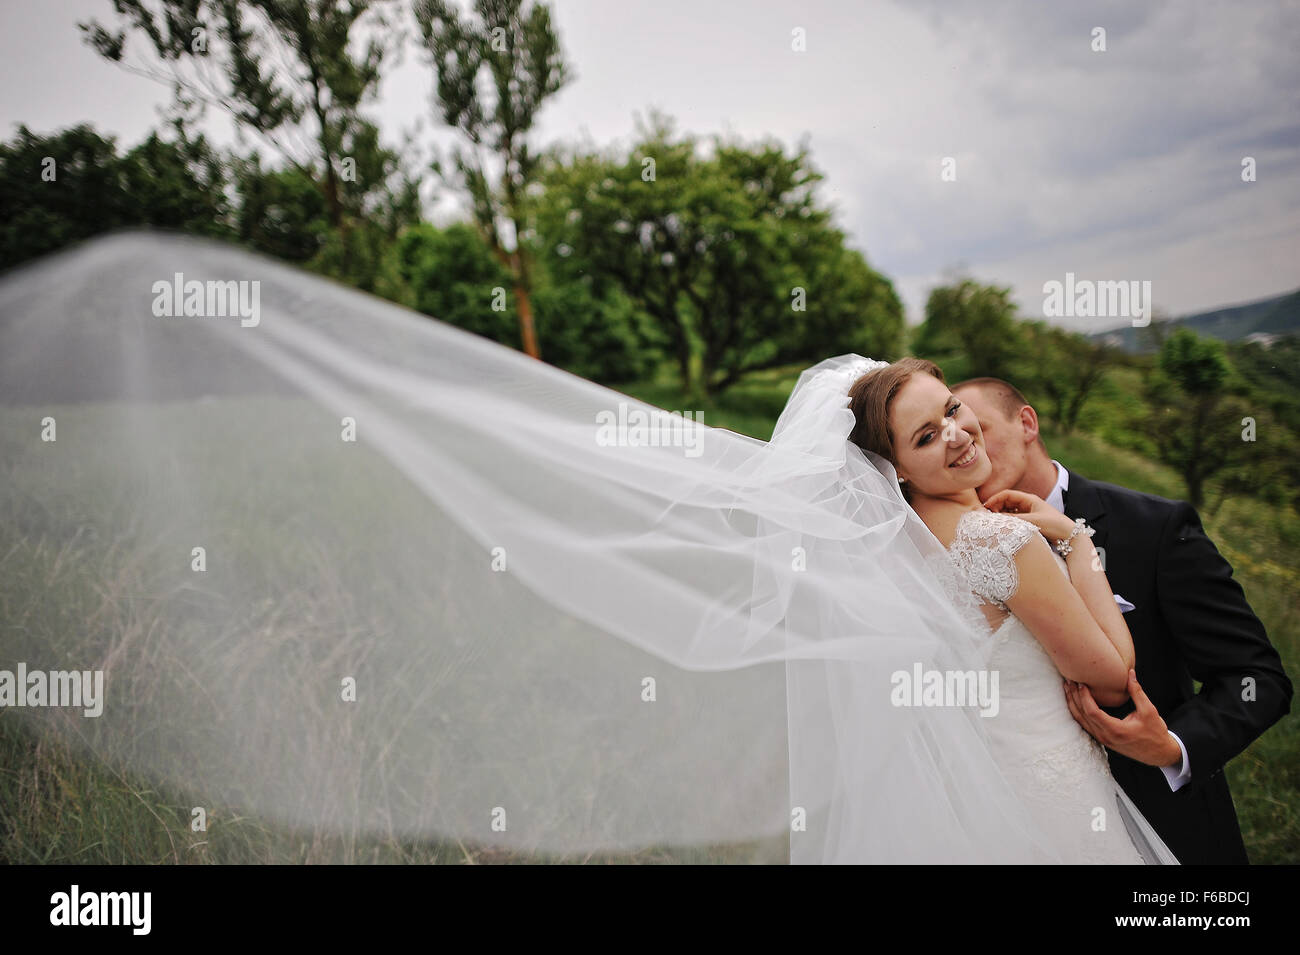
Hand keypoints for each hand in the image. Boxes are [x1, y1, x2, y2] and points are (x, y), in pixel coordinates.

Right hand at [981, 488, 1075, 541]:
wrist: (1069, 535)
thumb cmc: (1054, 525)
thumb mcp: (1032, 522)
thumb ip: (1014, 520)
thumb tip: (996, 519)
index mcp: (1029, 499)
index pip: (1007, 494)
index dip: (995, 499)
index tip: (986, 508)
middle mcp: (1028, 504)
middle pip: (1006, 502)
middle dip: (996, 508)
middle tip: (988, 518)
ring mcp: (1028, 513)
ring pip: (1009, 512)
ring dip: (1001, 516)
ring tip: (995, 524)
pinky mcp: (1030, 521)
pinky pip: (1014, 519)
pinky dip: (1008, 522)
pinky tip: (1004, 528)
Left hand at [1064, 670, 1183, 767]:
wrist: (1160, 754)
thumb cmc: (1156, 733)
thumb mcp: (1149, 711)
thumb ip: (1137, 692)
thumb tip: (1130, 673)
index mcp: (1116, 730)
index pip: (1092, 712)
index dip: (1084, 697)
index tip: (1081, 683)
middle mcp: (1106, 736)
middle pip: (1082, 715)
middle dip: (1074, 697)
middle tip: (1069, 680)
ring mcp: (1103, 739)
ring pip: (1081, 721)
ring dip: (1072, 704)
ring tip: (1067, 688)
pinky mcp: (1103, 739)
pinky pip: (1085, 725)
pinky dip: (1077, 712)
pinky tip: (1074, 701)